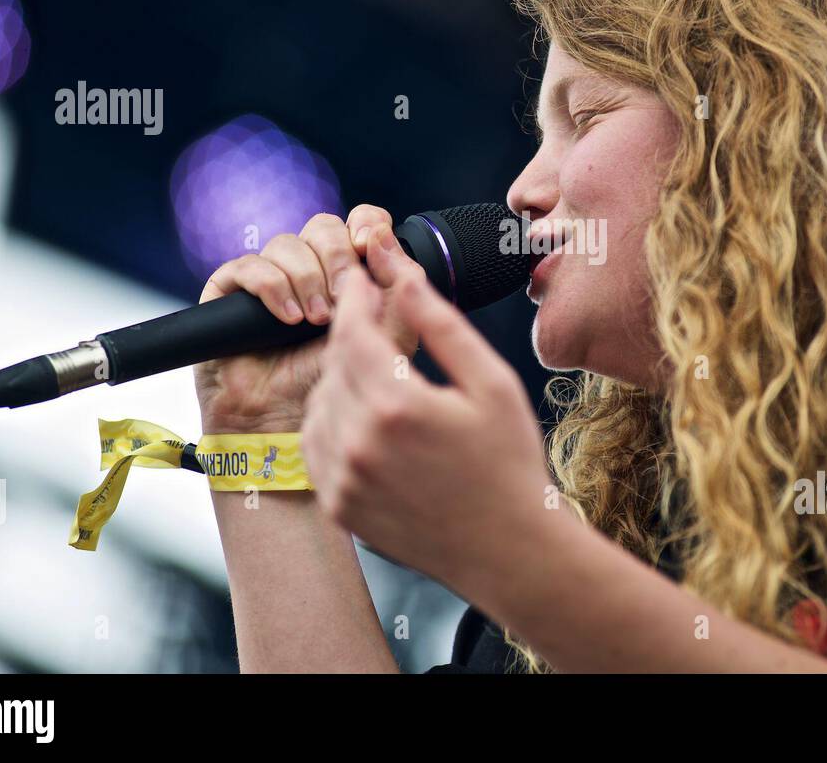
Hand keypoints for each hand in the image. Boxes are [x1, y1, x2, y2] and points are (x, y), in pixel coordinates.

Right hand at [194, 205, 424, 433]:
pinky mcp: (230, 297)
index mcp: (352, 276)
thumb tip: (380, 232)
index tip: (369, 244)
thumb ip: (399, 284)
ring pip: (286, 244)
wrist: (294, 430)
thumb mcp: (393, 337)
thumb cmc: (343, 391)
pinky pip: (247, 266)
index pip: (359, 223)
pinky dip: (270, 286)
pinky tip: (287, 318)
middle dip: (336, 257)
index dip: (365, 224)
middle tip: (341, 299)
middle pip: (323, 227)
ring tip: (314, 321)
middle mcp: (311, 273)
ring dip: (305, 279)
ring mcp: (270, 283)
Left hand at [300, 262, 553, 588]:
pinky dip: (332, 422)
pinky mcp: (339, 507)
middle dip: (351, 335)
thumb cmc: (510, 465)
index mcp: (397, 405)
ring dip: (340, 379)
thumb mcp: (491, 382)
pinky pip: (316, 446)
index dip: (354, 297)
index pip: (352, 330)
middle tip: (376, 321)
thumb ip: (441, 324)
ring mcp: (343, 479)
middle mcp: (358, 443)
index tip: (361, 278)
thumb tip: (402, 273)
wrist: (509, 552)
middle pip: (332, 364)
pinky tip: (368, 420)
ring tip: (382, 378)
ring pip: (318, 404)